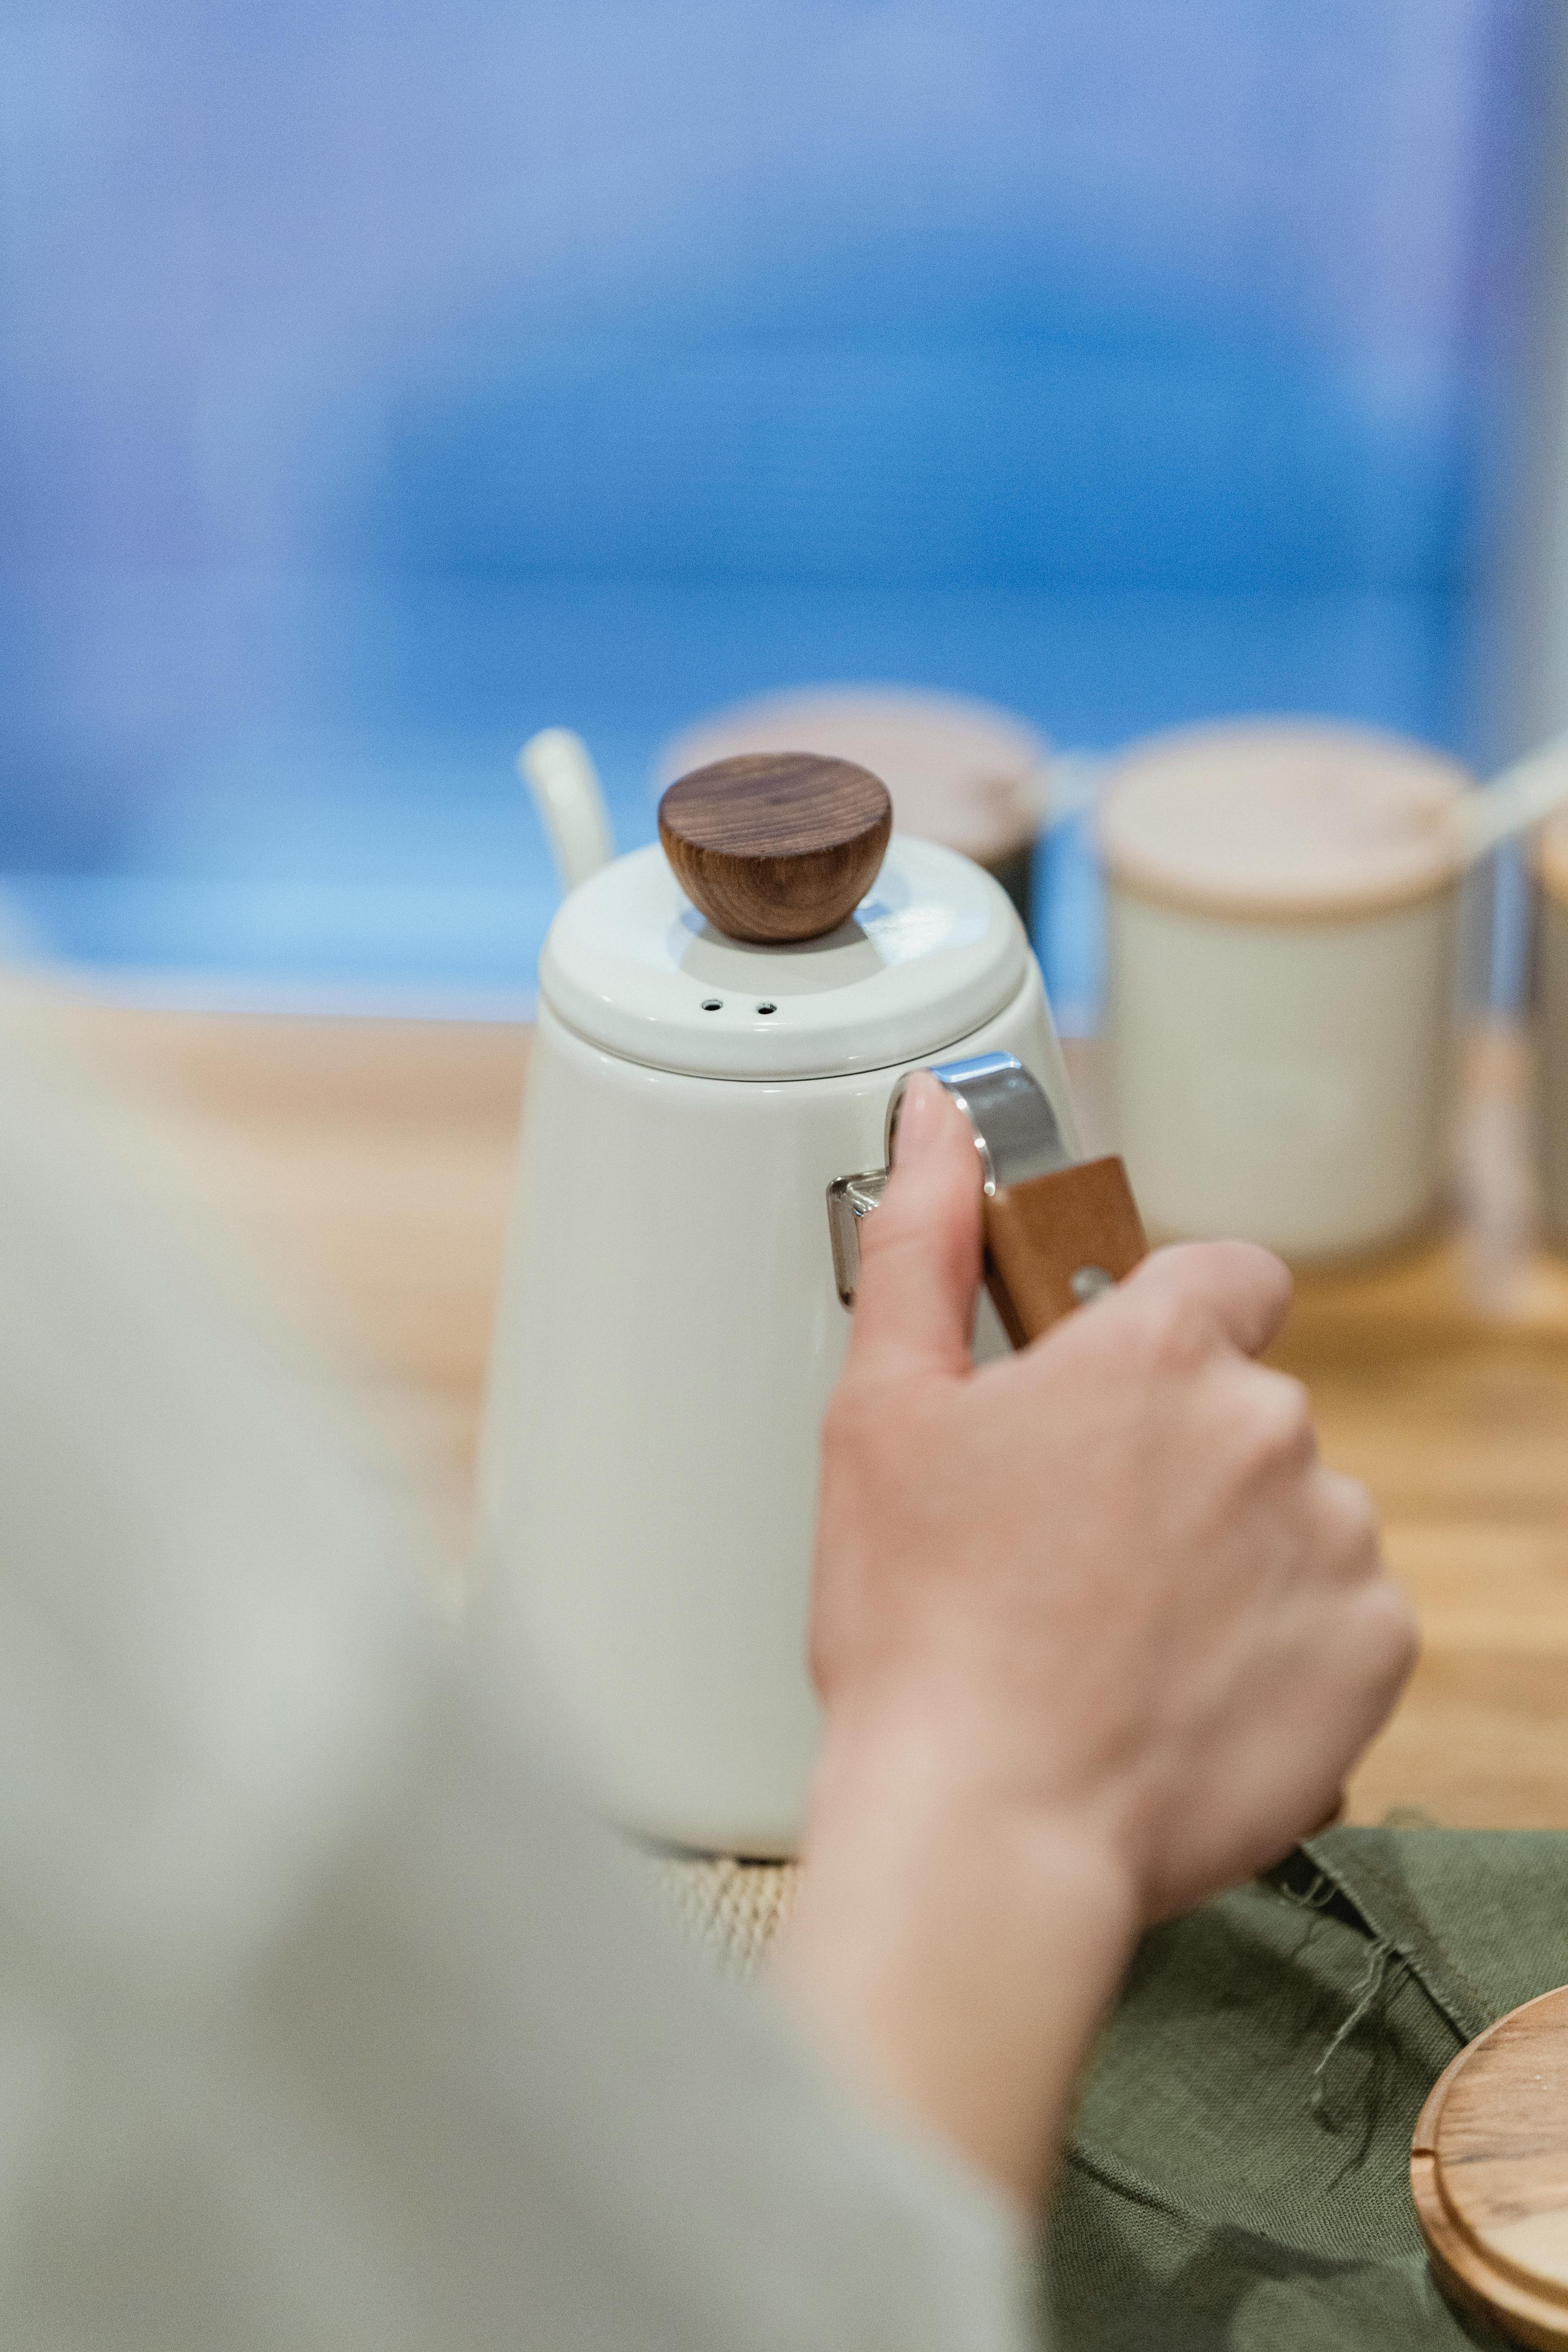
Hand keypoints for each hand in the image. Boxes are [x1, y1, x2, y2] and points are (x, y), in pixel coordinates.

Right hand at [775, 1074, 1415, 2201]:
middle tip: (1073, 1543)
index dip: (1166, 1328)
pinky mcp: (1374, 1652)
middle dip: (1176, 1456)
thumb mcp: (884, 1407)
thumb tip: (937, 1122)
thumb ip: (925, 1238)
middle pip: (1245, 1406)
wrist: (989, 1827)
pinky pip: (1338, 1616)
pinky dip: (1278, 1644)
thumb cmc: (922, 1629)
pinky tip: (1181, 1687)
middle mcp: (1269, 1427)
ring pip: (1293, 1512)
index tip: (1110, 1399)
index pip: (1223, 1274)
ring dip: (1230, 1551)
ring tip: (1118, 1630)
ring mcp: (1335, 1541)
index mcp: (1157, 1352)